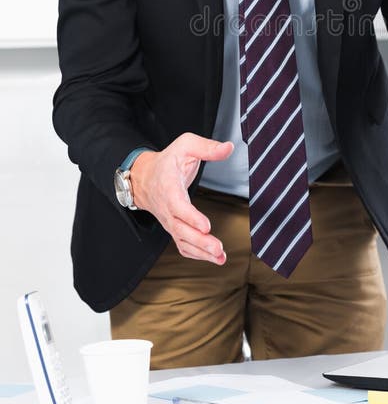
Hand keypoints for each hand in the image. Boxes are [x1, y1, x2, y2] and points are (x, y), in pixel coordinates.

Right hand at [129, 133, 232, 264]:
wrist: (144, 177)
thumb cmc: (167, 161)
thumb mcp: (186, 145)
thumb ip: (207, 147)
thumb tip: (228, 148)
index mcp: (168, 186)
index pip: (177, 206)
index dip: (191, 217)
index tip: (206, 226)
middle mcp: (167, 208)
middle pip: (180, 229)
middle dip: (199, 241)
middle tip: (217, 248)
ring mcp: (169, 220)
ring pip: (182, 240)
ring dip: (201, 251)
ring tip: (220, 257)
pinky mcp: (174, 228)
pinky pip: (182, 245)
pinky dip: (197, 254)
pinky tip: (214, 258)